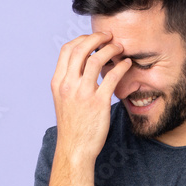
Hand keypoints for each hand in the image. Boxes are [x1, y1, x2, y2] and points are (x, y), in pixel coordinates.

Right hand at [51, 32, 131, 161]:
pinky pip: (112, 76)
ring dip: (110, 49)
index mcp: (58, 83)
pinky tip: (127, 64)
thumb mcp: (63, 100)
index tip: (94, 39)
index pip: (67, 50)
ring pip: (96, 59)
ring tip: (120, 47)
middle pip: (81, 49)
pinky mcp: (98, 103)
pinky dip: (121, 66)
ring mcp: (82, 94)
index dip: (82, 39)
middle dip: (96, 38)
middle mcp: (68, 85)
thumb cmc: (73, 126)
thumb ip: (70, 82)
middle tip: (109, 36)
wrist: (75, 149)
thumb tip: (81, 66)